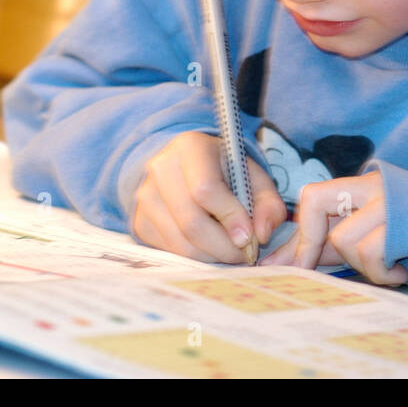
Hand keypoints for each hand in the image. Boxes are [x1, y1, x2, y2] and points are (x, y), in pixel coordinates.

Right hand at [132, 131, 286, 262]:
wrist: (185, 169)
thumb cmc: (225, 172)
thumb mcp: (253, 176)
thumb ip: (267, 202)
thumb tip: (263, 234)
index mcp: (190, 148)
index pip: (205, 189)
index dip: (230, 217)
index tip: (250, 237)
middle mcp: (161, 170)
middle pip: (191, 222)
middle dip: (225, 246)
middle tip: (246, 254)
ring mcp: (145, 197)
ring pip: (181, 243)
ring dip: (213, 256)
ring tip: (232, 252)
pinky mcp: (140, 222)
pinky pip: (171, 252)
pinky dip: (196, 258)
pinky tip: (211, 248)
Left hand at [259, 172, 406, 286]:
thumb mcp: (363, 235)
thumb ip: (324, 245)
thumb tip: (278, 264)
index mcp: (359, 187)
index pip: (311, 197)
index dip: (300, 233)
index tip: (297, 265)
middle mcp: (372, 187)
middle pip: (316, 206)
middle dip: (316, 246)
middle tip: (328, 266)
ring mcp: (390, 202)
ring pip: (345, 239)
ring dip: (362, 265)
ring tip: (386, 268)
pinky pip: (374, 253)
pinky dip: (383, 273)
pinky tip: (399, 272)